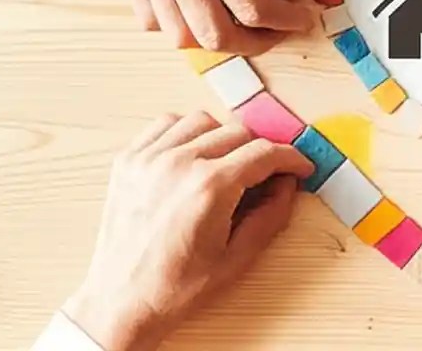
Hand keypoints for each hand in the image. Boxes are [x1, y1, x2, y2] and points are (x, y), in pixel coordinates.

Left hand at [63, 112, 314, 350]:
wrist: (123, 301)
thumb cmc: (174, 287)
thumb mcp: (237, 259)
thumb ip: (270, 216)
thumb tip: (287, 185)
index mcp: (209, 188)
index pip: (264, 153)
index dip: (290, 158)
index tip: (298, 166)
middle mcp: (178, 164)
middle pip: (238, 131)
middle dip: (260, 150)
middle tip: (266, 172)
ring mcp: (149, 159)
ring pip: (202, 120)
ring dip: (223, 136)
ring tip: (227, 164)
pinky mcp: (128, 161)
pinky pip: (165, 125)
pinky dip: (185, 132)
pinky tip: (192, 155)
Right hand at [84, 0, 334, 53]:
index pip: (253, 7)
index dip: (286, 18)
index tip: (301, 16)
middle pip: (218, 36)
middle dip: (255, 42)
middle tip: (276, 29)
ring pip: (181, 37)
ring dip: (214, 38)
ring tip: (236, 20)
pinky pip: (151, 19)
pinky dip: (177, 24)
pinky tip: (196, 4)